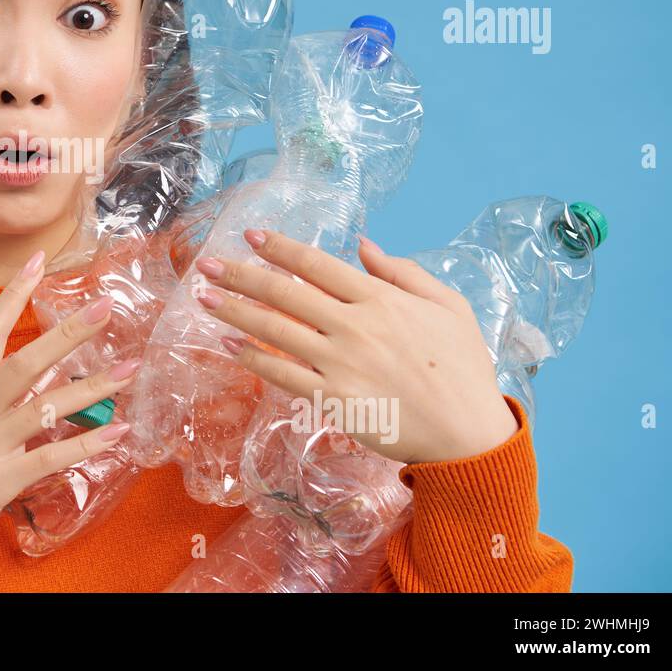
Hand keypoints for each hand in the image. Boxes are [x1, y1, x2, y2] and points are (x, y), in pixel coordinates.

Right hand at [0, 249, 138, 550]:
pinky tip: (118, 433)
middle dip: (67, 334)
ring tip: (129, 370)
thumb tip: (19, 384)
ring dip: (90, 388)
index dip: (12, 294)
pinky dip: (85, 445)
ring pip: (43, 408)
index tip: (38, 260)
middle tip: (105, 307)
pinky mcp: (0, 481)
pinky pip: (49, 458)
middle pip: (24, 363)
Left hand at [192, 228, 518, 464]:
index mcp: (381, 299)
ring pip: (275, 329)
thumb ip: (404, 272)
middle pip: (285, 292)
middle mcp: (354, 326)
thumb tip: (363, 245)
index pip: (317, 264)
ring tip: (202, 297)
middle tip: (205, 263)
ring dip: (233, 310)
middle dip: (240, 274)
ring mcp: (340, 363)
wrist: (469, 434)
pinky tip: (228, 343)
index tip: (249, 236)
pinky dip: (251, 357)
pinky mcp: (333, 400)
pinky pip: (282, 374)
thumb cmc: (463, 367)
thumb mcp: (448, 306)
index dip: (280, 247)